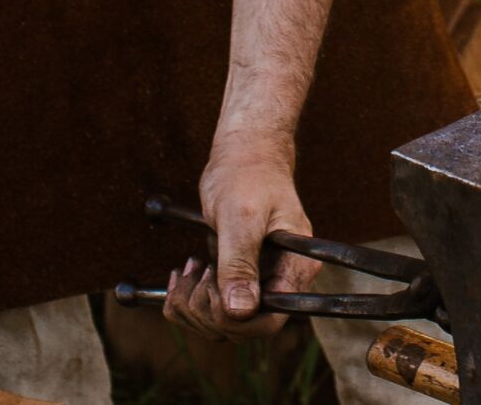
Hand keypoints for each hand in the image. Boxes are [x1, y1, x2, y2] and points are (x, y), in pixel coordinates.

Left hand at [163, 137, 317, 342]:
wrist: (243, 153)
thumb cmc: (247, 175)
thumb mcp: (241, 216)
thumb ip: (240, 262)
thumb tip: (241, 312)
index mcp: (296, 266)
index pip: (272, 320)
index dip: (238, 319)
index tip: (214, 290)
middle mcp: (281, 279)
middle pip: (243, 327)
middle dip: (208, 308)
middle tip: (195, 270)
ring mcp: (258, 280)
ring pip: (222, 323)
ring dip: (194, 303)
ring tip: (187, 267)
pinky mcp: (237, 276)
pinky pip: (211, 308)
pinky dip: (188, 297)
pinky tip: (184, 272)